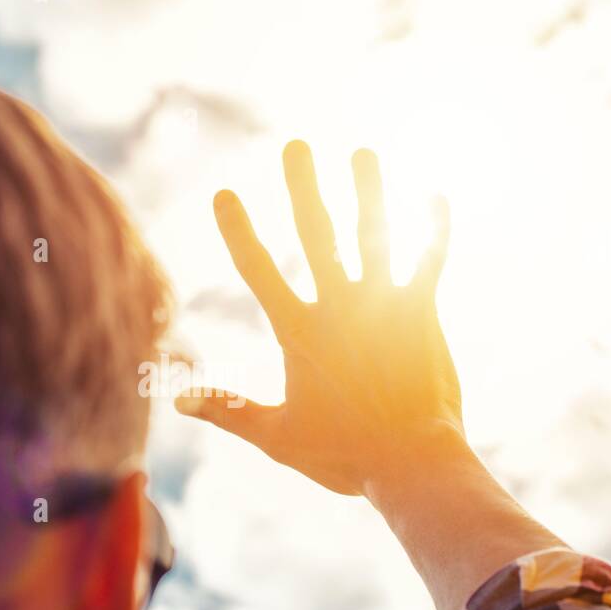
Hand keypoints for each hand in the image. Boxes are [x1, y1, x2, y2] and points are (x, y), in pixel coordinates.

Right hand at [176, 140, 462, 496]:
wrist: (411, 464)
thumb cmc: (343, 456)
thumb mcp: (276, 436)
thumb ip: (227, 410)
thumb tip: (177, 401)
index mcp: (299, 333)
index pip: (258, 270)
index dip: (239, 230)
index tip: (225, 193)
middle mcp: (339, 308)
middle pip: (316, 235)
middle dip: (303, 187)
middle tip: (295, 146)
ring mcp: (383, 306)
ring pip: (374, 235)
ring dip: (369, 191)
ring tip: (363, 152)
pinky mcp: (423, 314)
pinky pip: (428, 260)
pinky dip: (432, 228)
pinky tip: (434, 196)